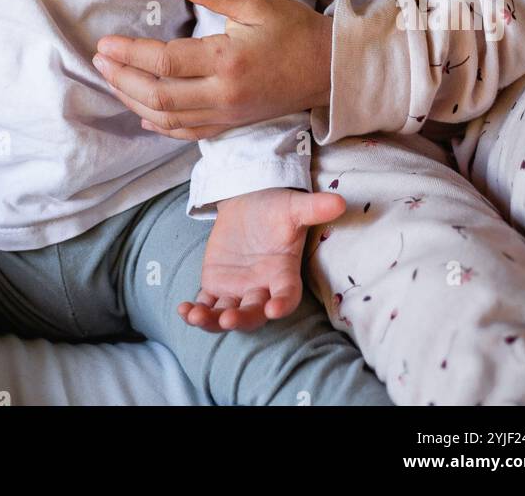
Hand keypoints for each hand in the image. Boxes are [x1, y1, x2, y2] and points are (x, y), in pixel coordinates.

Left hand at [92, 0, 332, 138]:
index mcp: (227, 61)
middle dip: (123, 79)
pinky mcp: (232, 124)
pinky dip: (161, 126)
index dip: (129, 54)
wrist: (329, 69)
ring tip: (112, 81)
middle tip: (99, 61)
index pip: (165, 62)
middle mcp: (224, 94)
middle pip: (159, 96)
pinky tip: (143, 115)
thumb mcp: (257, 1)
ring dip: (134, 102)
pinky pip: (188, 133)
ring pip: (168, 119)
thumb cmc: (293, 30)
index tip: (105, 43)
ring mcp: (227, 115)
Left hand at [179, 187, 344, 331]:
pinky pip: (206, 305)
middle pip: (254, 312)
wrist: (247, 201)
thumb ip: (314, 207)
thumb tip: (340, 202)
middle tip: (231, 319)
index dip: (282, 304)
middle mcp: (261, 288)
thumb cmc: (275, 207)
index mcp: (283, 273)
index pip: (287, 295)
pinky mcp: (215, 286)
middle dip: (243, 318)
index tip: (274, 309)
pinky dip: (195, 312)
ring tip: (197, 318)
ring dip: (213, 321)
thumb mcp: (293, 205)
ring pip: (227, 313)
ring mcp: (237, 290)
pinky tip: (183, 311)